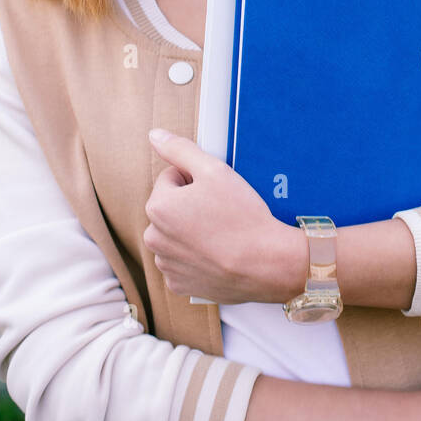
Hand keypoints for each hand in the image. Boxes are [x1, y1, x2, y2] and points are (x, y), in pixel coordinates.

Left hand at [143, 129, 303, 303]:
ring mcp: (166, 264)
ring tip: (220, 234)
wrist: (266, 263)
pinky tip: (217, 254)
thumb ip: (180, 149)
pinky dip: (196, 257)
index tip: (217, 192)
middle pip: (171, 208)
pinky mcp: (179, 285)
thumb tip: (155, 135)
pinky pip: (183, 262)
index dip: (197, 180)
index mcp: (158, 207)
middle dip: (190, 206)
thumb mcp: (214, 171)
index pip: (172, 178)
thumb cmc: (242, 216)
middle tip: (221, 212)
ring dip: (191, 232)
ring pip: (176, 236)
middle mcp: (154, 238)